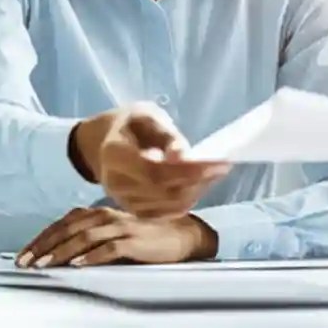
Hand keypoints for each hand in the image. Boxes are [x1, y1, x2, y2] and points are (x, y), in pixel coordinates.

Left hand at [16, 207, 217, 268]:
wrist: (180, 235)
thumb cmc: (143, 236)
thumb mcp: (112, 232)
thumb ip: (89, 237)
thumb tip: (57, 253)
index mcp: (98, 213)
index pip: (62, 224)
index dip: (41, 238)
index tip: (23, 255)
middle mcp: (106, 215)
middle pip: (68, 229)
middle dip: (44, 246)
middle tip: (26, 262)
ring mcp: (121, 226)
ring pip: (85, 236)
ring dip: (62, 251)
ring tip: (45, 265)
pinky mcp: (135, 240)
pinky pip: (110, 248)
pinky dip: (92, 256)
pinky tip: (78, 265)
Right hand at [72, 102, 229, 217]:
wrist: (104, 143)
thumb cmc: (130, 124)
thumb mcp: (147, 115)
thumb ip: (167, 135)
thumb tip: (184, 157)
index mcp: (114, 154)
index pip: (153, 171)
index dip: (186, 171)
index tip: (215, 162)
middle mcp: (115, 183)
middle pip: (163, 191)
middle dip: (197, 180)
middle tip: (222, 166)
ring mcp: (124, 200)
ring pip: (168, 205)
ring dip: (197, 190)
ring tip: (216, 172)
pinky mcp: (135, 211)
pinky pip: (166, 213)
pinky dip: (188, 200)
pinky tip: (201, 185)